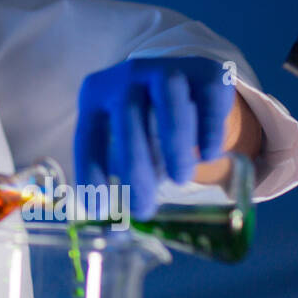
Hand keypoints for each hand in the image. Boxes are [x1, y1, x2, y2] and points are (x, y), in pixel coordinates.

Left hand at [74, 56, 233, 219]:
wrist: (179, 77)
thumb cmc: (143, 121)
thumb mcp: (122, 138)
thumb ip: (120, 172)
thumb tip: (115, 229)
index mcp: (96, 95)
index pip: (88, 135)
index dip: (91, 173)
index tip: (101, 209)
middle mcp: (126, 75)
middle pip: (127, 116)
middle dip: (135, 165)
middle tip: (144, 207)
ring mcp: (166, 68)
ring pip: (169, 99)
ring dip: (173, 143)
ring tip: (179, 180)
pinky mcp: (205, 69)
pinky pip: (207, 95)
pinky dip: (209, 128)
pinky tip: (208, 155)